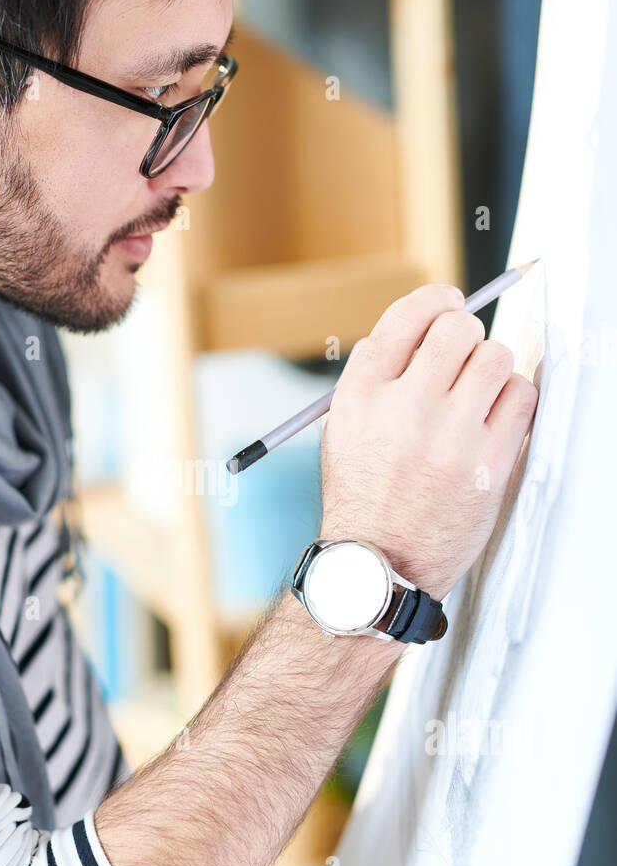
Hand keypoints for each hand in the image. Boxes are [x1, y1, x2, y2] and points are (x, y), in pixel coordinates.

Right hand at [319, 284, 538, 599]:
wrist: (378, 565)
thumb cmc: (364, 497)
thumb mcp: (344, 429)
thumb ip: (380, 378)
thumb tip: (432, 328)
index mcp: (360, 397)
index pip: (405, 318)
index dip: (435, 300)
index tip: (449, 302)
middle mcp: (403, 409)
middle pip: (455, 328)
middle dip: (464, 335)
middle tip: (463, 358)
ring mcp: (448, 435)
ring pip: (495, 356)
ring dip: (491, 368)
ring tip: (477, 395)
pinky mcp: (487, 462)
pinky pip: (522, 396)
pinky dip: (514, 399)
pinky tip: (495, 418)